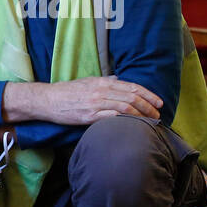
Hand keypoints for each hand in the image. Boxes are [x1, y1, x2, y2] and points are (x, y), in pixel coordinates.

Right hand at [3, 76, 162, 125]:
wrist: (47, 100)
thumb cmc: (67, 92)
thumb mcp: (87, 82)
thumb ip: (104, 81)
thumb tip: (119, 80)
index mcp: (103, 81)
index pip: (132, 87)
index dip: (149, 95)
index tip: (158, 103)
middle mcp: (101, 91)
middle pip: (132, 97)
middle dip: (149, 107)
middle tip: (157, 115)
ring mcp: (95, 103)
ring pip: (126, 108)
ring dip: (141, 115)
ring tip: (149, 122)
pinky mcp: (89, 116)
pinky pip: (112, 117)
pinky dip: (126, 121)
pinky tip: (133, 126)